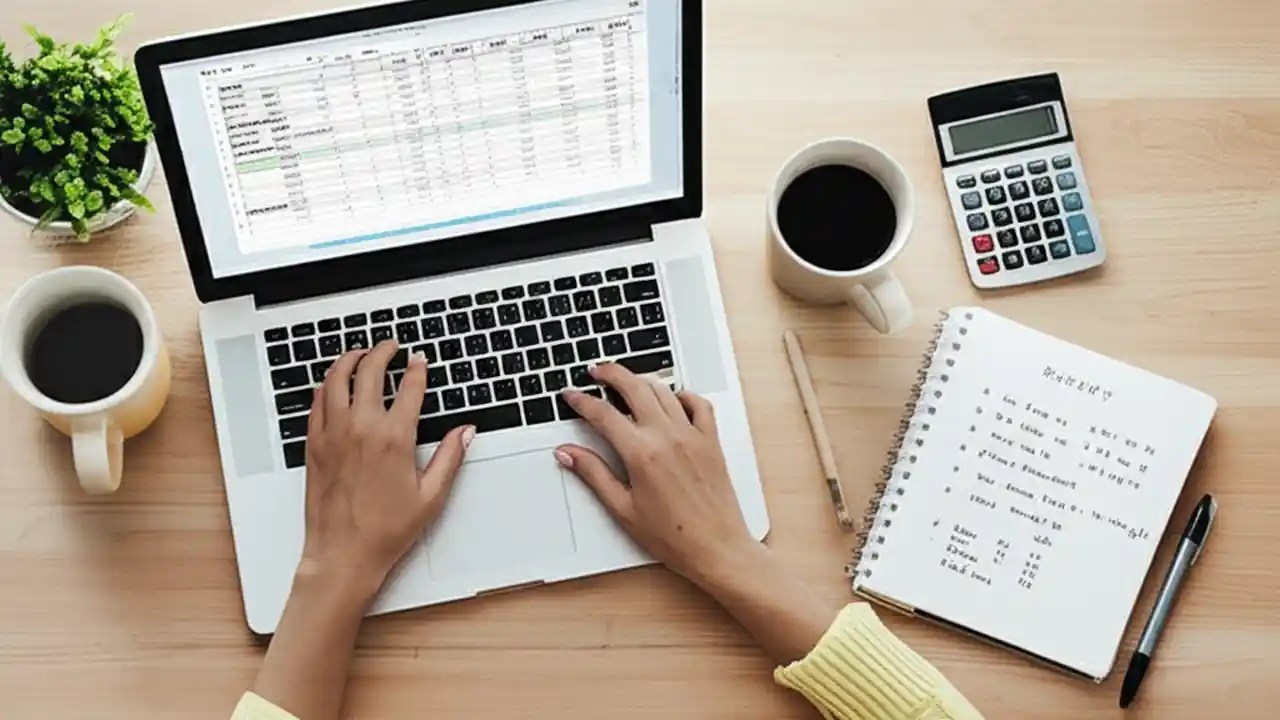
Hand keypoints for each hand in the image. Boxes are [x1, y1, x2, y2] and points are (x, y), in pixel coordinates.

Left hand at [301, 340, 474, 599]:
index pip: (408, 387)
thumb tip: (464, 432)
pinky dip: (327, 385)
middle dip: (383, 352)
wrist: (343, 553)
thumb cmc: (385, 530)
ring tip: (360, 353)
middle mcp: (361, 429)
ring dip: (350, 360)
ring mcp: (333, 434)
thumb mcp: (431, 496)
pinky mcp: (314, 445)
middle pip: (370, 372)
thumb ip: (449, 458)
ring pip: (337, 380)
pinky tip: (333, 382)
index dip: (416, 369)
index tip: (419, 361)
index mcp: (394, 439)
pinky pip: (317, 402)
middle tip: (391, 346)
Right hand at [554, 365, 835, 663]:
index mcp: (641, 454)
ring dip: (642, 380)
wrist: (717, 549)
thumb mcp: (623, 508)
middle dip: (610, 374)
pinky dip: (683, 395)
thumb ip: (594, 474)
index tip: (571, 395)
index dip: (582, 400)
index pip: (603, 414)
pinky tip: (673, 398)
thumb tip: (568, 454)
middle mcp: (668, 437)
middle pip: (634, 388)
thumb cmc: (673, 537)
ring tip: (626, 380)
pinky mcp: (711, 441)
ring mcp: (692, 436)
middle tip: (595, 371)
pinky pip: (699, 404)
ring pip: (664, 391)